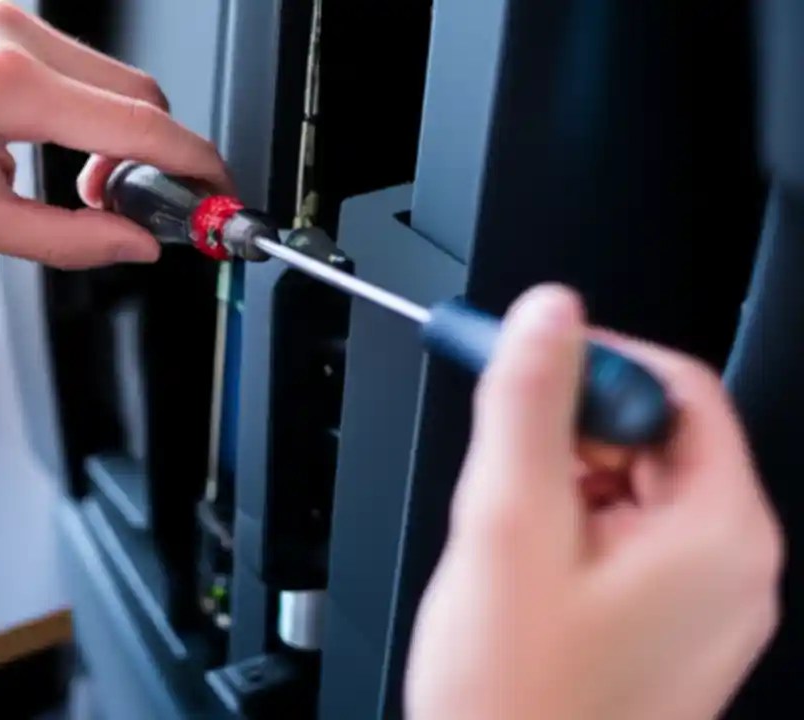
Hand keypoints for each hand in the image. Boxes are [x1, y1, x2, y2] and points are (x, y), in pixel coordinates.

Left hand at [0, 1, 229, 267]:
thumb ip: (73, 241)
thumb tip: (137, 244)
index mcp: (7, 85)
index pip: (141, 124)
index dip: (194, 164)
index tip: (216, 191)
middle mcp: (9, 32)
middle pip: (136, 90)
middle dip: (153, 151)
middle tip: (131, 203)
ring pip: (104, 73)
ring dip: (111, 128)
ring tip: (73, 178)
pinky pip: (65, 57)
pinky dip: (75, 102)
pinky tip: (38, 139)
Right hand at [403, 285, 782, 719]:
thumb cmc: (519, 701)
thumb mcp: (508, 530)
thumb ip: (528, 409)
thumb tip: (546, 316)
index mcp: (719, 533)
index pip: (677, 389)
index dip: (595, 362)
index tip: (529, 367)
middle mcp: (731, 570)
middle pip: (654, 440)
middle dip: (568, 436)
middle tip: (504, 474)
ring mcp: (703, 607)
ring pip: (631, 492)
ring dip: (560, 490)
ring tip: (509, 545)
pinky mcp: (669, 633)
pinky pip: (626, 546)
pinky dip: (569, 537)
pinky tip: (524, 578)